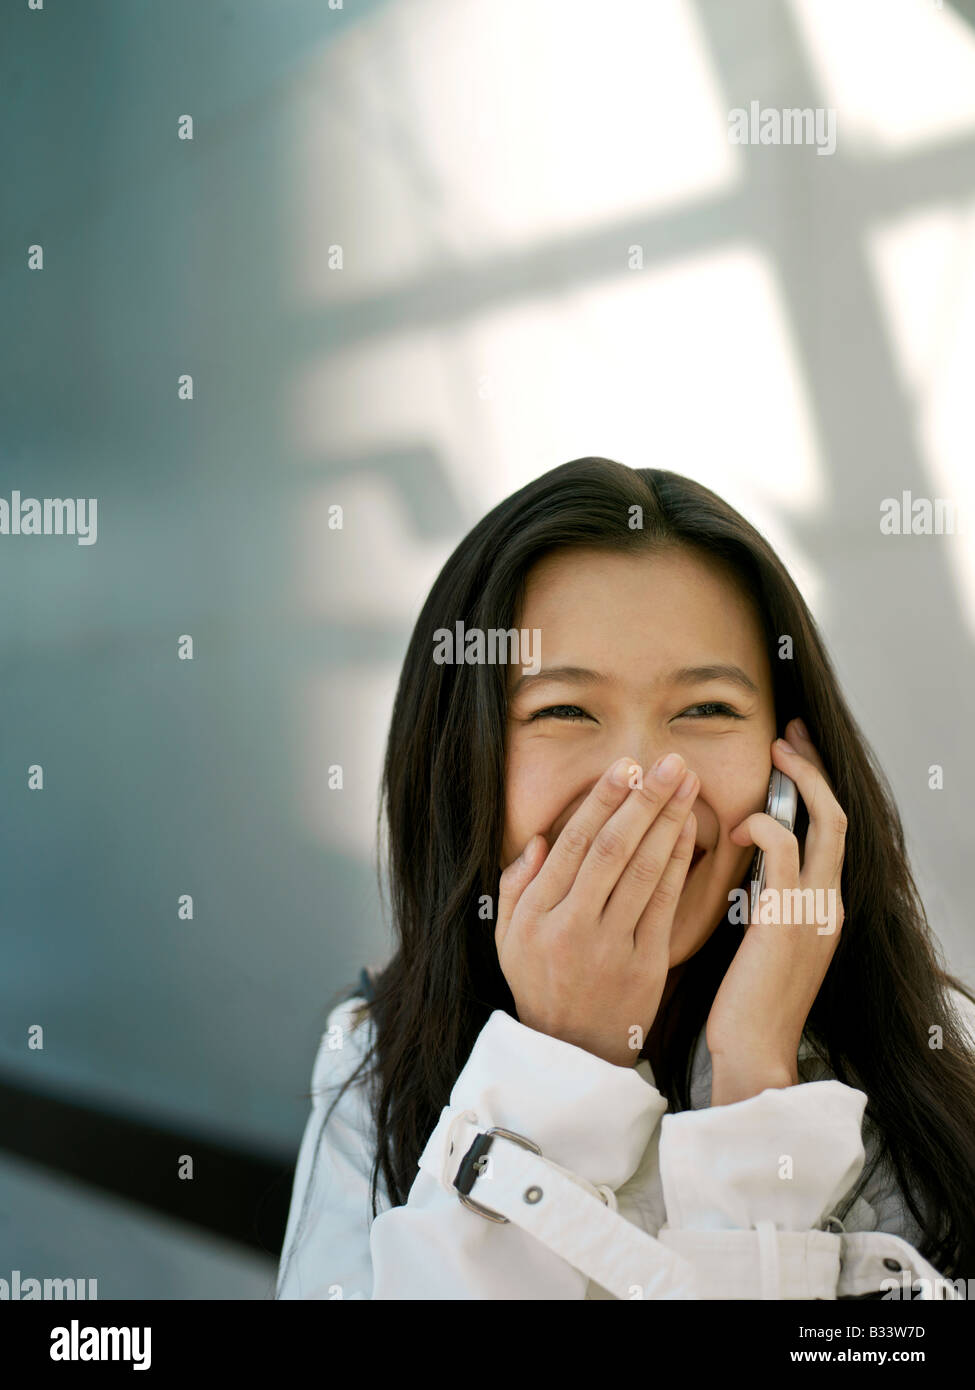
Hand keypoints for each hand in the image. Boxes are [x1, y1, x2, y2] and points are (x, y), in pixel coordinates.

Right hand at [496, 752, 699, 1066]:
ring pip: (645, 871)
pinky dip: (679, 863)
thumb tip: (539, 839)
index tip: (625, 766)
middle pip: (614, 850)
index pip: (574, 844)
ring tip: (687, 784)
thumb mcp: (507, 937)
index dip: (602, 801)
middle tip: (669, 762)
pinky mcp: (646, 966)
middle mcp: (573, 927)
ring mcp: (612, 947)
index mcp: (537, 915)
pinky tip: (690, 830)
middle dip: (644, 800)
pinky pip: (666, 904)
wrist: (571, 1053)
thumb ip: (515, 886)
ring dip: (669, 821)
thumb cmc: (540, 983)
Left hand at [707, 719, 846, 1103]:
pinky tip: (736, 825)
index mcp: (823, 909)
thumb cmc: (744, 1004)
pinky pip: (786, 849)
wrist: (752, 1054)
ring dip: (799, 781)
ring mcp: (816, 910)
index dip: (815, 789)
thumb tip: (738, 860)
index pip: (830, 833)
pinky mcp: (790, 918)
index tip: (792, 756)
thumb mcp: (760, 941)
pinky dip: (764, 824)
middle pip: (838, 816)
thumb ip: (762, 899)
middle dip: (814, 769)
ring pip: (825, 823)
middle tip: (788, 735)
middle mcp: (830, 904)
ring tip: (774, 755)